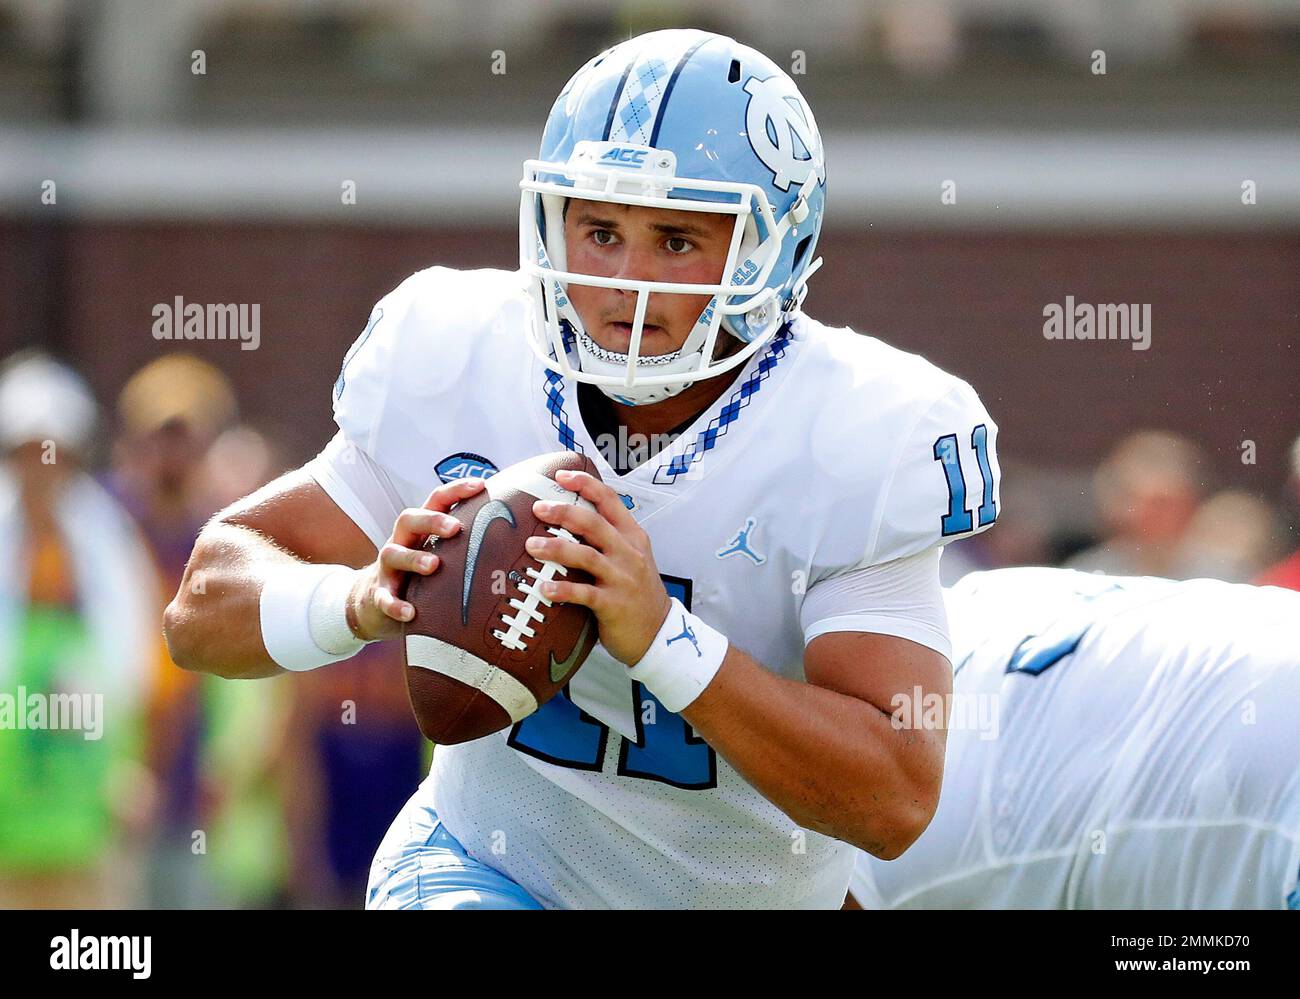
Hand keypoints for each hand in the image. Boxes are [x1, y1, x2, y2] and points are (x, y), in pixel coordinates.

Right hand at [347, 477, 485, 640]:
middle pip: (409, 519)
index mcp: (420, 529)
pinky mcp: (379, 594)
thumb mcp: (438, 553)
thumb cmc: (418, 573)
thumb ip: (464, 544)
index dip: (456, 490)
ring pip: (393, 554)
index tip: (481, 485)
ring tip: (434, 566)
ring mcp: (388, 568)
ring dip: (414, 559)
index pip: (436, 500)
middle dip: (432, 521)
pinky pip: (383, 597)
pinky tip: (409, 612)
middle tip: (456, 528)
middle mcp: (402, 541)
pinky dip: (395, 604)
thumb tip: (512, 535)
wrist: (373, 602)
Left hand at [526, 468, 671, 665]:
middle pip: (593, 523)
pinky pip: (583, 593)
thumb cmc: (637, 593)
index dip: (585, 484)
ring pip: (585, 555)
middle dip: (563, 512)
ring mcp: (622, 578)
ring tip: (532, 546)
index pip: (610, 500)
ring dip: (555, 548)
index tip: (561, 476)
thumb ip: (609, 538)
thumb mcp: (633, 558)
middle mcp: (628, 553)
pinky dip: (562, 590)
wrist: (659, 632)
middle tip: (538, 508)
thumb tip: (571, 518)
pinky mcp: (613, 604)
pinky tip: (543, 589)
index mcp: (632, 536)